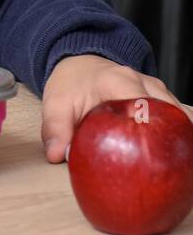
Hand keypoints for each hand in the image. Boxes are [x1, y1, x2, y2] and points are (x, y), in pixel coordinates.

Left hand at [40, 54, 192, 163]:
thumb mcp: (55, 104)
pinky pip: (179, 119)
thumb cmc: (70, 86)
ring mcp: (158, 91)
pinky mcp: (164, 100)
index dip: (149, 129)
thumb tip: (58, 155)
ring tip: (173, 165)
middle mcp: (144, 83)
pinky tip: (174, 157)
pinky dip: (177, 136)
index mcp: (118, 80)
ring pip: (179, 116)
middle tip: (164, 167)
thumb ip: (56, 129)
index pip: (143, 105)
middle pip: (169, 113)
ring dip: (176, 138)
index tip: (148, 153)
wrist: (80, 66)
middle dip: (169, 140)